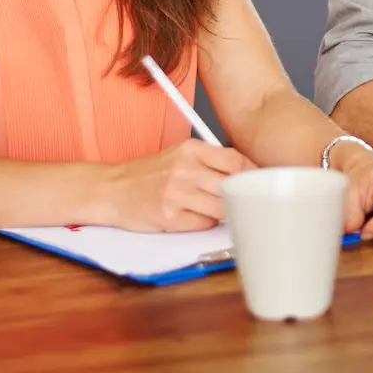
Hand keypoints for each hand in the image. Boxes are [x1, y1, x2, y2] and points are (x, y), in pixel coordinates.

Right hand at [100, 139, 253, 231]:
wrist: (111, 189)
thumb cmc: (149, 175)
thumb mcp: (180, 155)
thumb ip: (211, 161)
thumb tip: (248, 175)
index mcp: (192, 149)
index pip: (237, 161)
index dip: (254, 175)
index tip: (261, 184)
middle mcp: (185, 168)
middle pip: (232, 186)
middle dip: (240, 196)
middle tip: (243, 202)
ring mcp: (176, 193)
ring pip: (221, 207)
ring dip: (222, 212)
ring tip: (211, 208)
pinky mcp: (169, 216)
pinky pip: (204, 224)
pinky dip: (204, 223)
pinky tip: (192, 217)